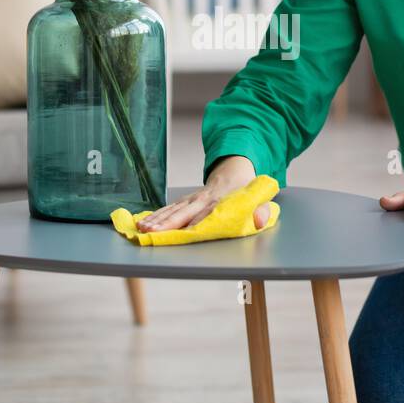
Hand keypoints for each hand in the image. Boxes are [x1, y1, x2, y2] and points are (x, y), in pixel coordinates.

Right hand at [136, 155, 271, 232]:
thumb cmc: (245, 188)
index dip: (193, 225)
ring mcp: (192, 199)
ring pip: (172, 210)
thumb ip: (261, 211)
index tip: (181, 234)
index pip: (205, 216)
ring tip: (142, 228)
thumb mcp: (258, 199)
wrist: (234, 168)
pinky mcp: (186, 200)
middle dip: (166, 223)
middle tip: (151, 231)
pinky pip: (169, 207)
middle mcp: (202, 200)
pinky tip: (144, 221)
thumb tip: (260, 221)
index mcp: (220, 201)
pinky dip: (156, 214)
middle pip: (182, 213)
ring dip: (157, 219)